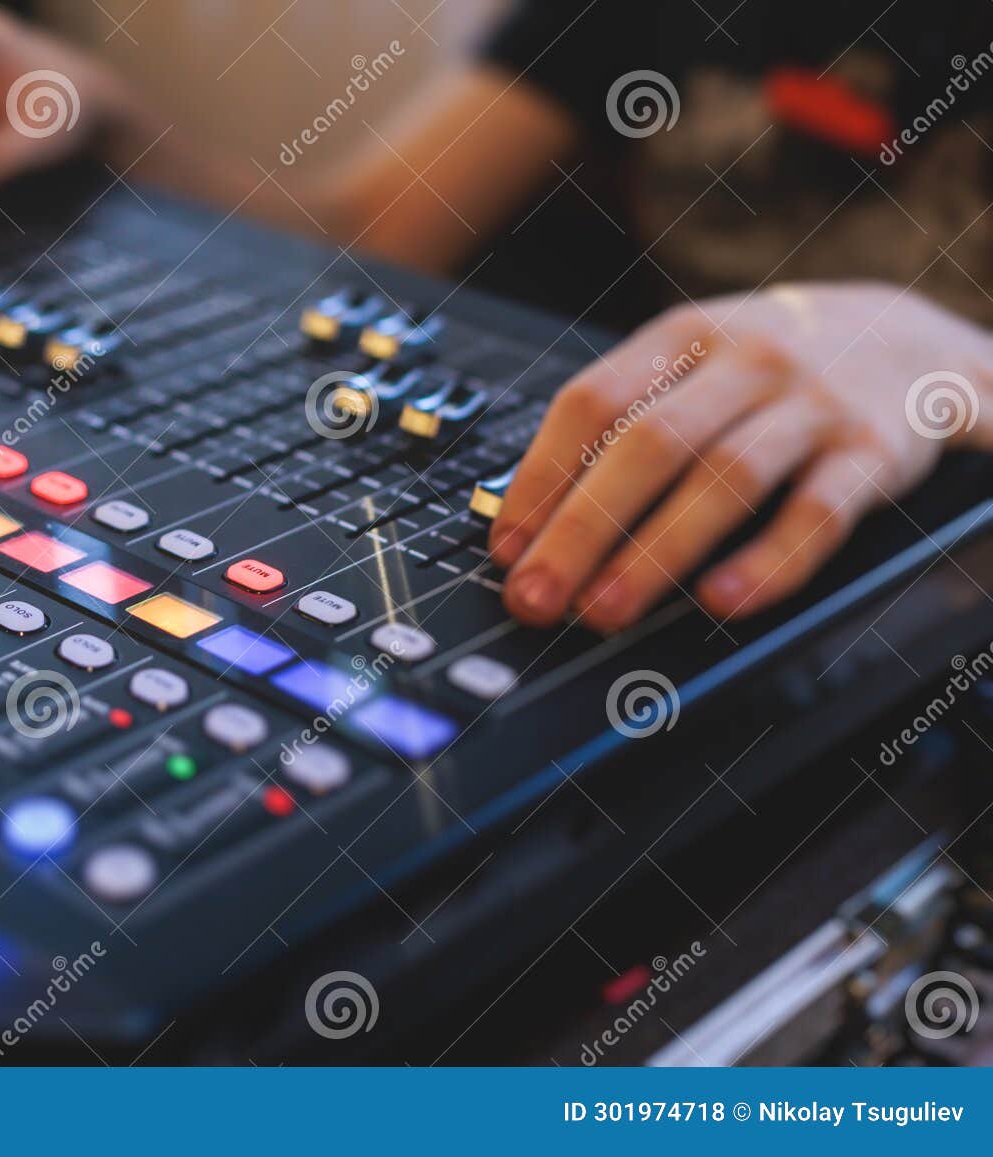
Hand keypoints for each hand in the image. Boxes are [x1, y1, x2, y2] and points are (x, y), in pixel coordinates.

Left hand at [488, 283, 992, 632]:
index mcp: (680, 338)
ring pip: (724, 478)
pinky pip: (818, 514)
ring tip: (605, 609)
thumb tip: (527, 519)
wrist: (912, 343)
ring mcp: (812, 404)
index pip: (591, 404)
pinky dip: (767, 562)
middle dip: (582, 528)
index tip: (506, 548)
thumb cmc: (769, 372)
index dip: (540, 479)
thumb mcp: (691, 365)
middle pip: (647, 446)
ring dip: (656, 553)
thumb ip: (620, 425)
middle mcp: (744, 362)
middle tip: (539, 596)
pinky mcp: (874, 452)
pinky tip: (721, 601)